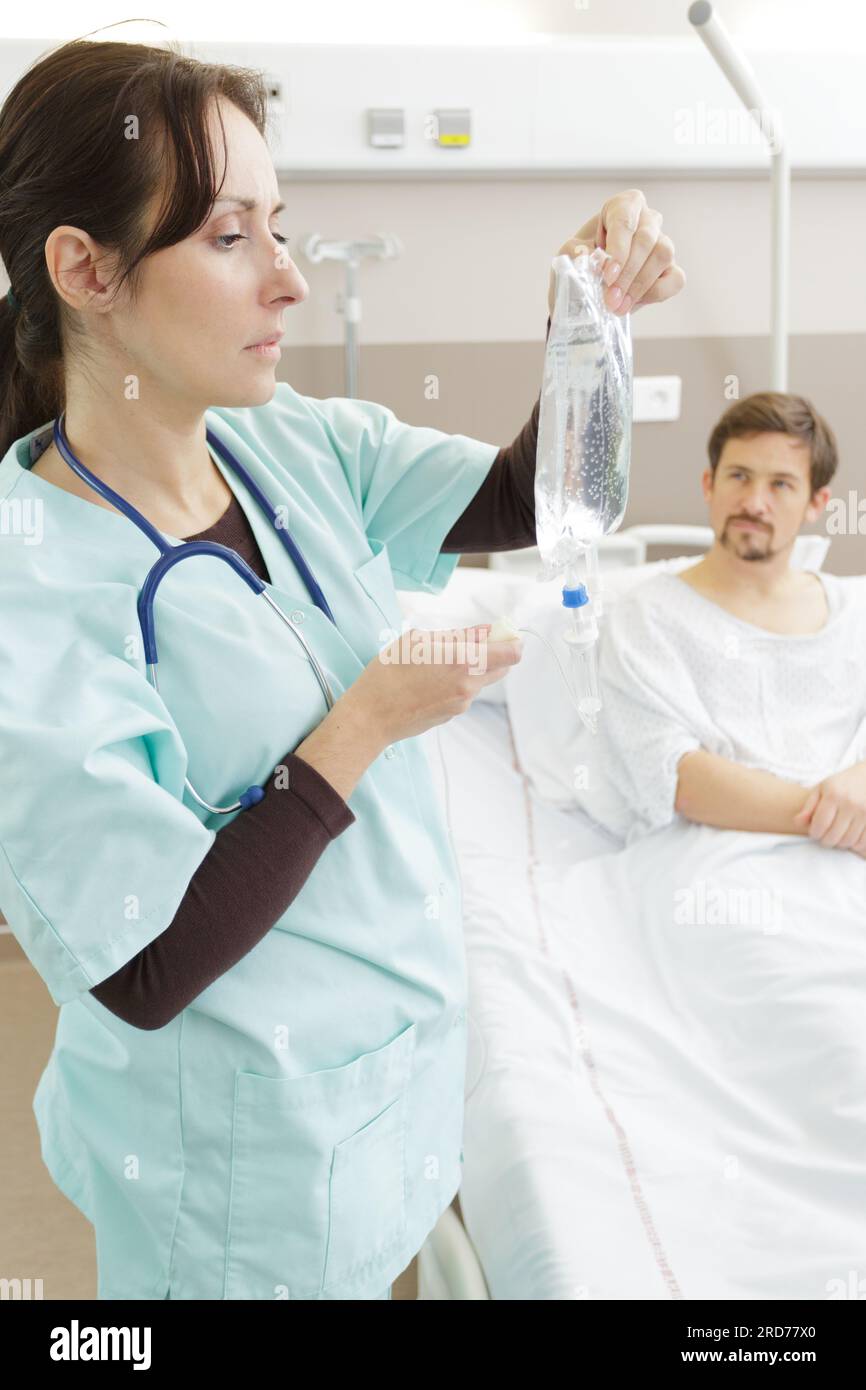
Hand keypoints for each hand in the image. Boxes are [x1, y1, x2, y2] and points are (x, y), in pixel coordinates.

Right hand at [350, 624, 522, 745]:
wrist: (372, 716)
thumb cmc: (387, 674)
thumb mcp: (418, 641)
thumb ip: (457, 635)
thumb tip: (484, 631)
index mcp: (463, 660)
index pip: (511, 653)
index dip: (511, 640)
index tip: (500, 633)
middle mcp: (469, 684)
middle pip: (502, 667)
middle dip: (493, 652)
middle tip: (470, 642)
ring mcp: (463, 702)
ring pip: (482, 679)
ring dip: (472, 667)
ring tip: (438, 661)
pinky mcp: (453, 714)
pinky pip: (466, 692)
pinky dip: (458, 681)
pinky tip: (430, 679)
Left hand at [547, 188, 684, 318]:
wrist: (589, 286)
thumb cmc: (581, 262)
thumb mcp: (570, 253)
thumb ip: (576, 252)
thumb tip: (590, 258)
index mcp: (622, 206)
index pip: (625, 220)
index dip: (618, 249)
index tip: (608, 275)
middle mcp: (647, 219)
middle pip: (647, 239)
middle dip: (628, 273)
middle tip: (610, 299)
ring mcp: (663, 242)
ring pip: (663, 255)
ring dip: (639, 285)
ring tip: (617, 306)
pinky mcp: (671, 268)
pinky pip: (675, 278)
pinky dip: (655, 294)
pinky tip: (632, 303)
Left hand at [792, 763, 865, 853]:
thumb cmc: (841, 784)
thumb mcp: (822, 789)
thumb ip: (808, 807)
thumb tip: (796, 822)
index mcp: (833, 795)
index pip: (819, 826)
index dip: (814, 834)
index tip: (814, 832)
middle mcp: (850, 804)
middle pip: (833, 837)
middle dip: (825, 840)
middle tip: (825, 835)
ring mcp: (865, 813)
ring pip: (847, 842)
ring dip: (840, 843)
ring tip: (837, 835)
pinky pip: (862, 843)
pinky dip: (854, 845)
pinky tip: (850, 837)